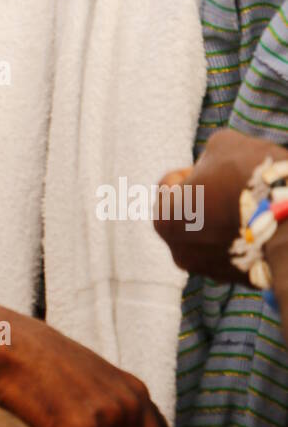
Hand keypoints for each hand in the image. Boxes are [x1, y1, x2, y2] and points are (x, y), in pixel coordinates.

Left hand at [154, 128, 280, 282]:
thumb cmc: (253, 179)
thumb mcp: (223, 145)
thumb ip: (207, 158)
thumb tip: (211, 168)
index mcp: (165, 219)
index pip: (168, 187)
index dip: (191, 171)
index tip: (213, 168)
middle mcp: (180, 251)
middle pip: (187, 214)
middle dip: (205, 198)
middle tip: (231, 184)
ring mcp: (209, 271)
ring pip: (211, 235)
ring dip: (224, 219)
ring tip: (250, 203)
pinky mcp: (238, 280)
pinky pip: (233, 251)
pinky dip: (241, 237)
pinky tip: (261, 222)